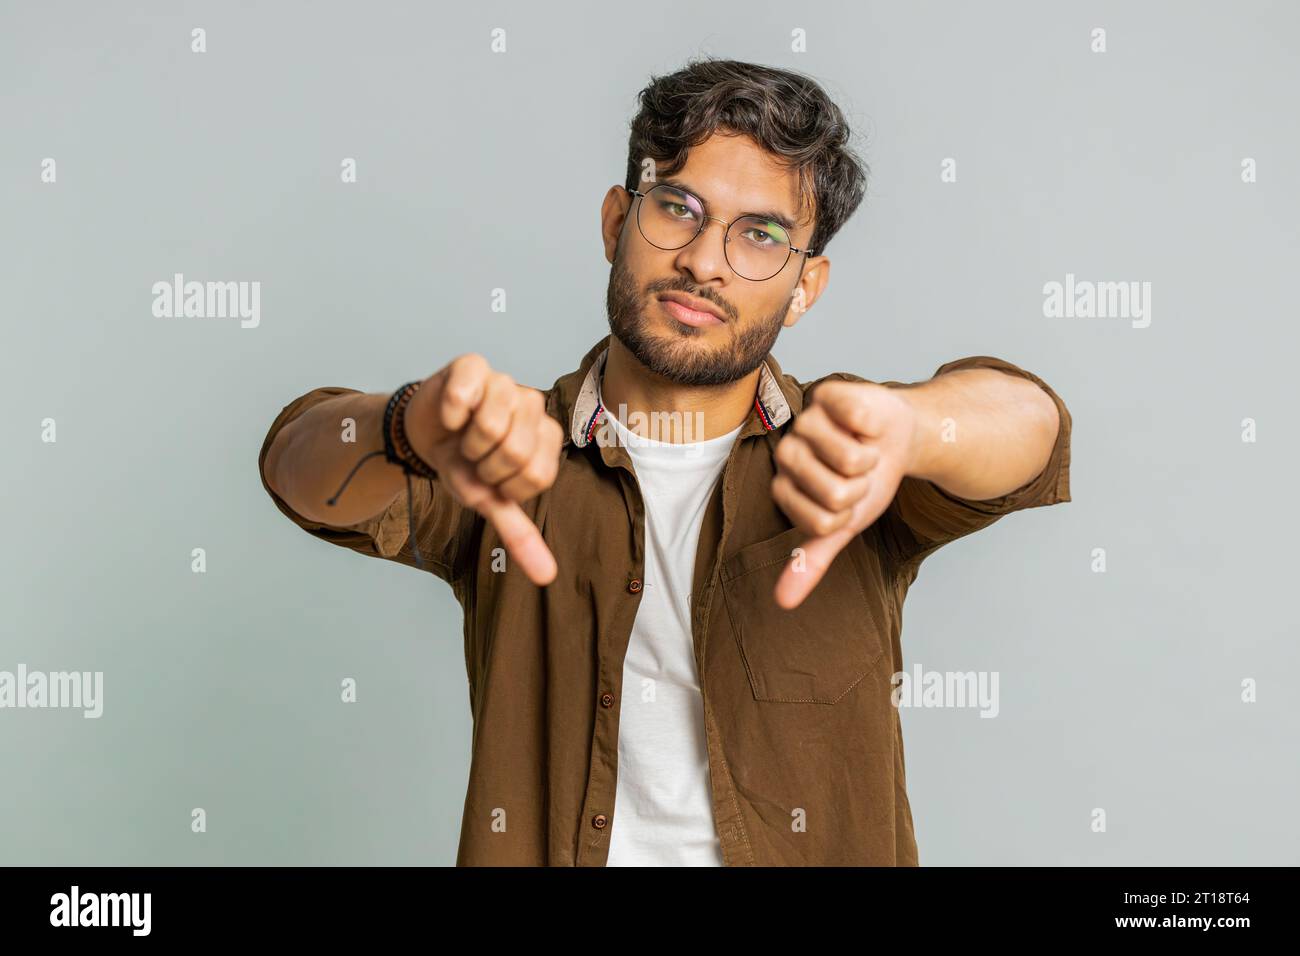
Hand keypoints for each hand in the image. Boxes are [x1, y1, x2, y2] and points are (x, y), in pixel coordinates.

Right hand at [404, 353, 563, 585]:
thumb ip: (520, 535)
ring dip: (466, 442)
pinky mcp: (473, 366)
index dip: (506, 487)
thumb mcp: (488, 501)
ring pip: (493, 423)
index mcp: (545, 436)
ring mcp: (505, 382)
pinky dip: (451, 412)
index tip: (492, 479)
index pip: (538, 475)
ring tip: (463, 437)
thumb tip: (546, 577)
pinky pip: (468, 391)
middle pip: (517, 451)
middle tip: (474, 458)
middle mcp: (532, 405)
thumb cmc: (463, 464)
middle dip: (484, 466)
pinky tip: (451, 413)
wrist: (421, 436)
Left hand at [770, 381, 914, 608]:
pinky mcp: (826, 394)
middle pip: (835, 494)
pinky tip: (866, 424)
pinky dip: (874, 427)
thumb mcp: (844, 524)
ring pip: (847, 459)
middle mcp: (787, 453)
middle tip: (860, 472)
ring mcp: (805, 421)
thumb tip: (783, 602)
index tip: (850, 500)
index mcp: (785, 487)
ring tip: (864, 448)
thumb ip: (812, 559)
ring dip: (871, 458)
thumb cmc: (867, 479)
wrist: (897, 438)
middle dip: (863, 487)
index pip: (822, 522)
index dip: (850, 514)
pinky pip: (856, 420)